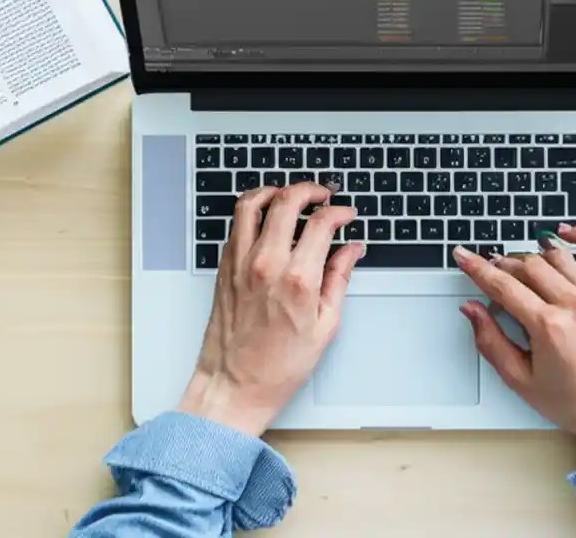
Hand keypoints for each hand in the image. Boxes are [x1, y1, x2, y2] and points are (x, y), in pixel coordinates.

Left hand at [178, 182, 363, 436]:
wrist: (235, 385)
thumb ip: (339, 279)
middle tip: (322, 195)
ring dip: (275, 191)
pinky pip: (236, 225)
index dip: (339, 212)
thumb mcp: (325, 326)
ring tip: (289, 195)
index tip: (346, 214)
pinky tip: (267, 219)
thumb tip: (351, 251)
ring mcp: (240, 263)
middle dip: (310, 190)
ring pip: (253, 204)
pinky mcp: (224, 268)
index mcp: (298, 280)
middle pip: (287, 201)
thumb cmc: (278, 365)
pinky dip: (253, 212)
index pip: (322, 223)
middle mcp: (266, 264)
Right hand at [454, 224, 575, 457]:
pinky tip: (565, 232)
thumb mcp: (521, 381)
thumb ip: (491, 342)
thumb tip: (472, 310)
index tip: (463, 255)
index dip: (477, 268)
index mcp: (547, 327)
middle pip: (527, 266)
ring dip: (533, 255)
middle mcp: (573, 305)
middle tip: (491, 270)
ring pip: (556, 257)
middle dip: (502, 264)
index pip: (502, 286)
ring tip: (520, 264)